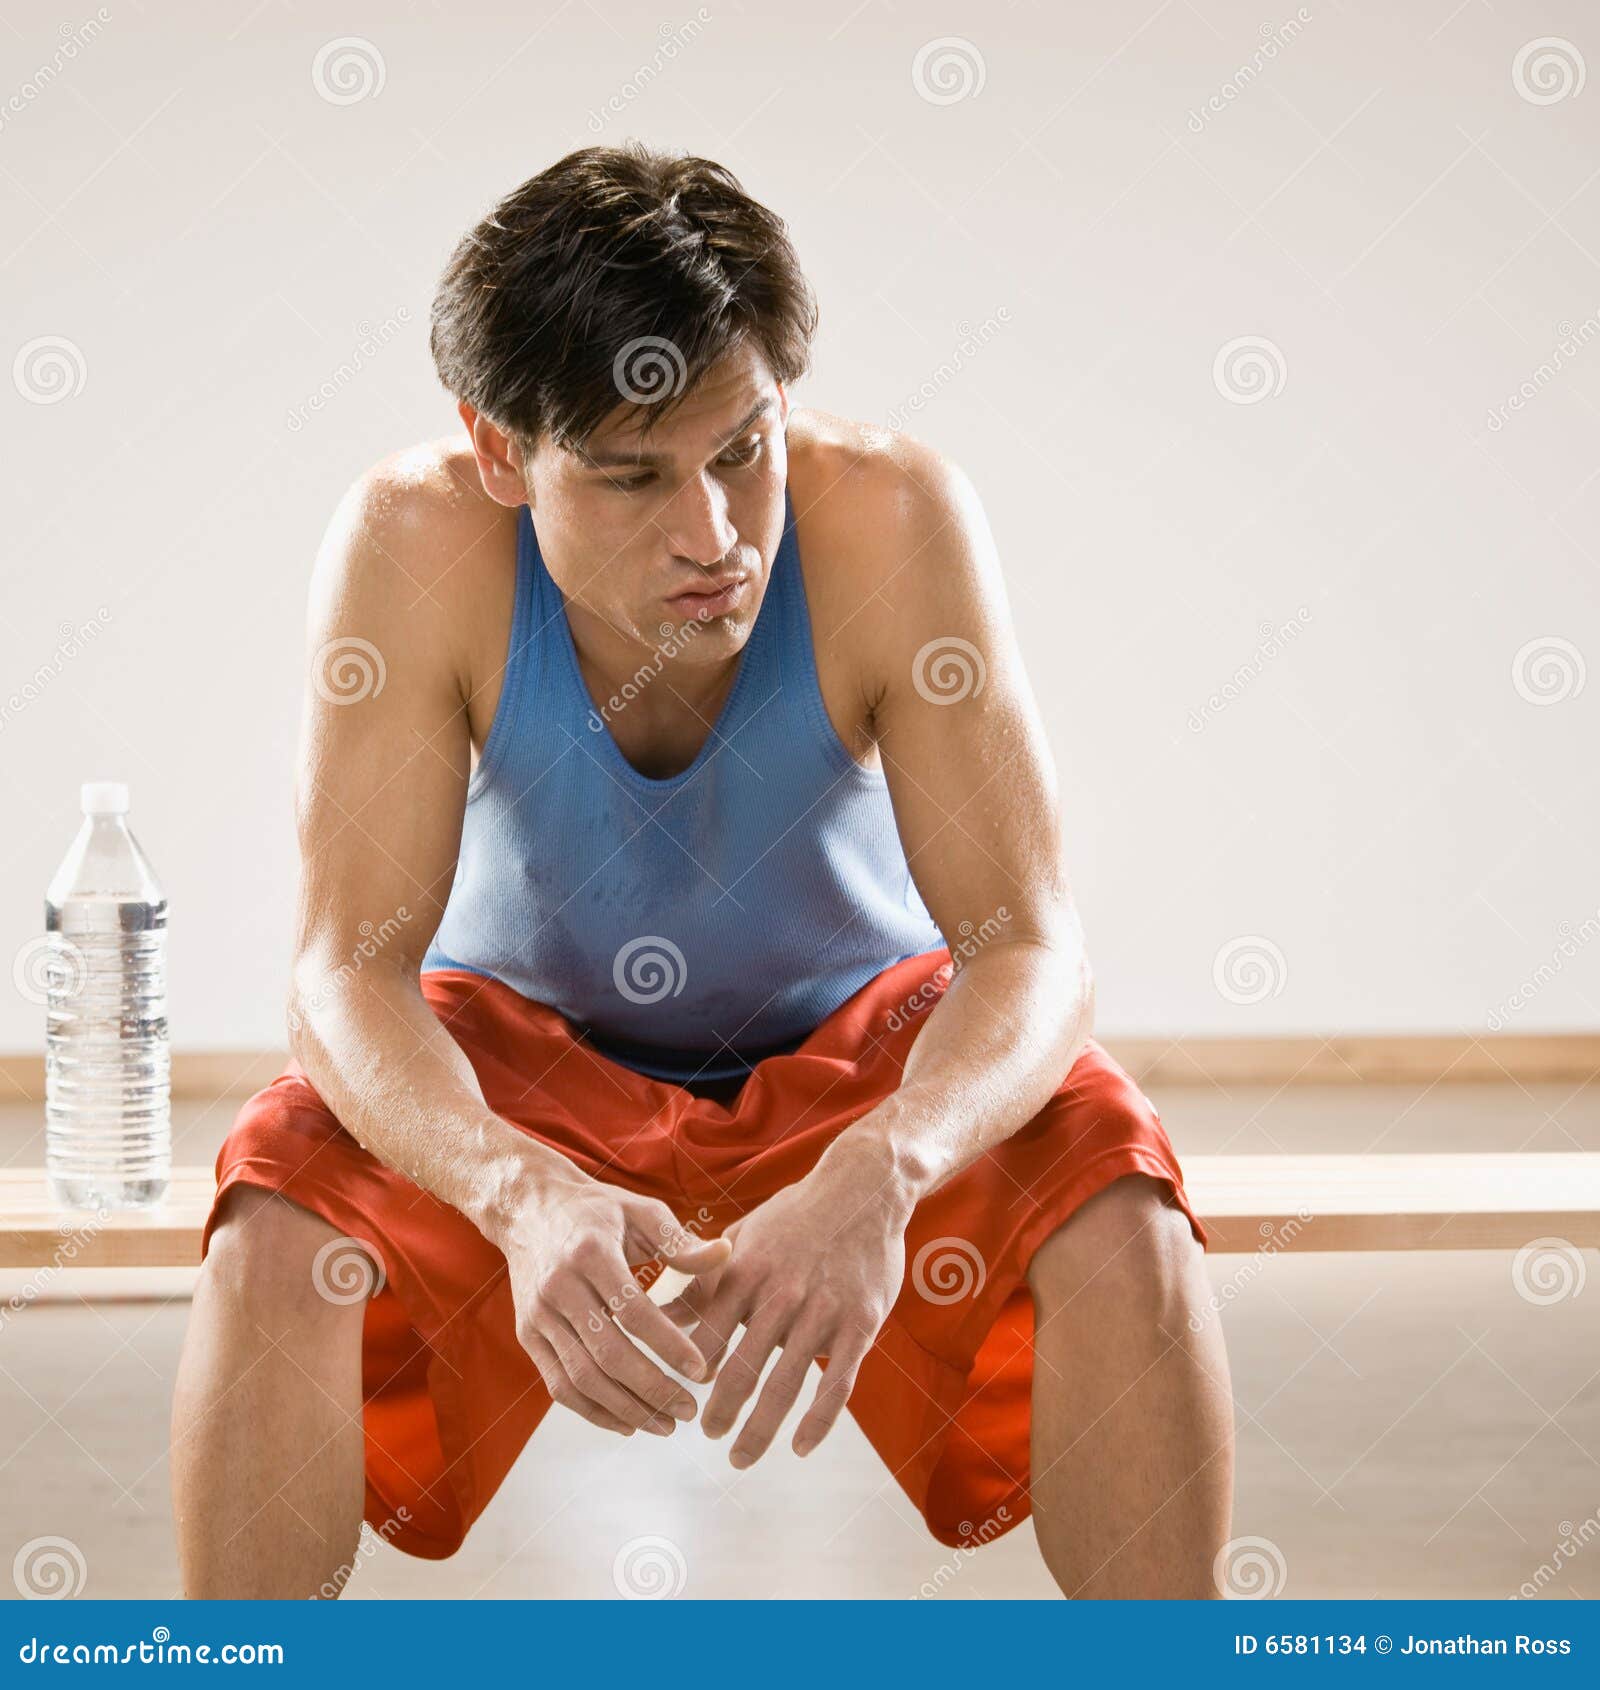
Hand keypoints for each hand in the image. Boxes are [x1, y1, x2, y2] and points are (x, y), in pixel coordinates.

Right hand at [500, 1159, 730, 1436]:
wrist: (528, 1208)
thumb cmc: (596, 1210)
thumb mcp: (640, 1211)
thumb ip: (680, 1241)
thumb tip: (725, 1254)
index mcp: (590, 1252)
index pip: (633, 1311)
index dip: (668, 1345)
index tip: (700, 1372)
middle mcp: (559, 1287)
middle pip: (607, 1354)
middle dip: (652, 1389)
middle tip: (689, 1410)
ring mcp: (539, 1315)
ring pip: (581, 1378)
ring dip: (625, 1409)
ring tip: (666, 1425)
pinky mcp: (527, 1335)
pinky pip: (559, 1385)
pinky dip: (592, 1411)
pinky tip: (627, 1423)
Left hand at [668, 1152, 911, 1466]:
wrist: (863, 1186)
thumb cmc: (794, 1216)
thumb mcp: (742, 1238)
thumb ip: (703, 1280)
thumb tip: (656, 1314)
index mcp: (745, 1273)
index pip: (705, 1337)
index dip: (685, 1375)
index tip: (673, 1400)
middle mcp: (780, 1294)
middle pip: (741, 1370)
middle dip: (719, 1411)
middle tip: (708, 1435)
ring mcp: (823, 1311)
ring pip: (785, 1385)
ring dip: (759, 1429)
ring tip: (740, 1457)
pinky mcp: (861, 1323)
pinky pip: (836, 1384)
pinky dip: (816, 1422)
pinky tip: (799, 1447)